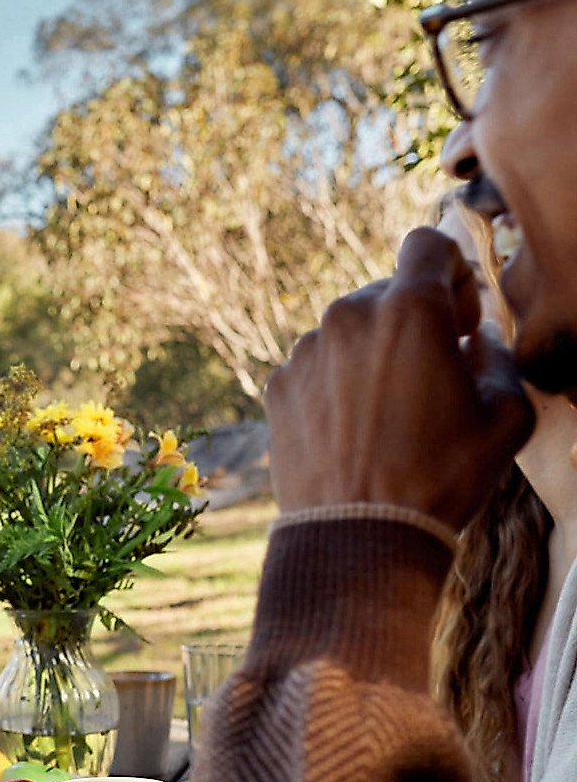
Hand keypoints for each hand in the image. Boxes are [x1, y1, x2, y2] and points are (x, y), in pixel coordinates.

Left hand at [264, 228, 532, 530]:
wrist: (357, 536)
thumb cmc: (438, 478)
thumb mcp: (505, 416)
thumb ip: (498, 358)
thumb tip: (475, 340)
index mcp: (409, 310)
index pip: (428, 245)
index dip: (452, 273)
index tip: (457, 320)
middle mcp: (347, 317)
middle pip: (386, 293)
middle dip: (412, 323)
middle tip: (429, 376)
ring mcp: (304, 352)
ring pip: (346, 332)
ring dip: (369, 356)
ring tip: (387, 413)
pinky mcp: (276, 387)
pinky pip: (314, 367)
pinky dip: (334, 384)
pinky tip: (351, 429)